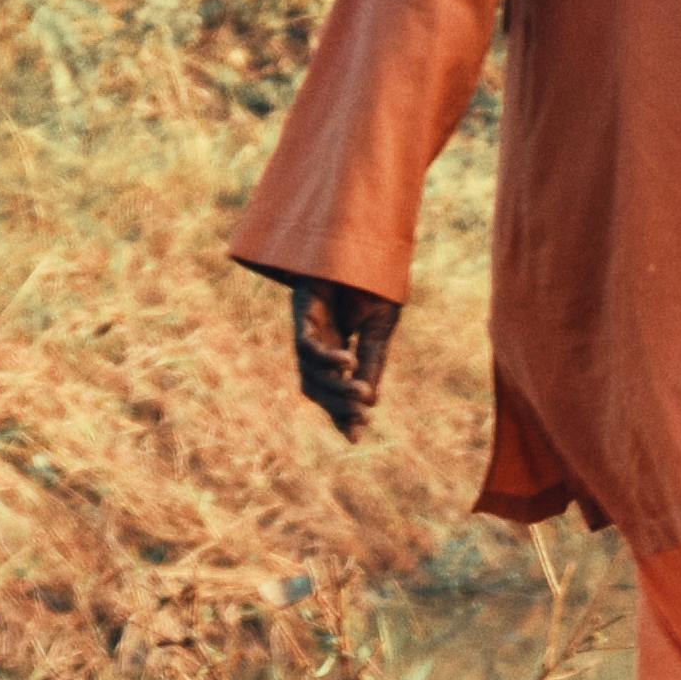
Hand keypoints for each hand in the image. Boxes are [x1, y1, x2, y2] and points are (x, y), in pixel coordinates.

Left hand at [284, 275, 401, 441]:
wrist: (364, 243)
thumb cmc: (372, 282)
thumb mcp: (379, 330)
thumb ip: (372, 363)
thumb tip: (368, 402)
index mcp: (335, 345)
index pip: (332, 389)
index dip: (340, 413)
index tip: (356, 437)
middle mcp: (316, 340)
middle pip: (316, 387)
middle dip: (338, 406)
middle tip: (362, 417)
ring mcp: (306, 327)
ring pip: (309, 372)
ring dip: (335, 387)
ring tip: (361, 393)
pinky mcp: (301, 310)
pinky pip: (306, 346)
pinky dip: (325, 359)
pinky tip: (347, 363)